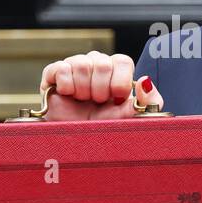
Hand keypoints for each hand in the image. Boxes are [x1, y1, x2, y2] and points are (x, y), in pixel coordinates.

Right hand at [39, 51, 164, 120]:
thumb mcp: (130, 118)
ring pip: (82, 64)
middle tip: (97, 103)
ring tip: (82, 101)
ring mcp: (75, 66)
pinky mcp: (54, 72)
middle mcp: (97, 64)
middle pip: (103, 63)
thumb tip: (146, 81)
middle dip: (100, 90)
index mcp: (117, 71)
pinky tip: (68, 96)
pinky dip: (66, 87)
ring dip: (83, 90)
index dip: (119, 82)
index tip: (116, 100)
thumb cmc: (103, 127)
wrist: (74, 141)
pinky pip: (62, 68)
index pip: (122, 61)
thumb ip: (147, 102)